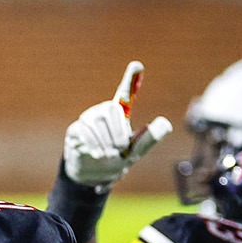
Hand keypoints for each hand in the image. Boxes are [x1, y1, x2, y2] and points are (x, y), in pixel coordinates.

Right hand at [64, 61, 173, 188]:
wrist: (91, 177)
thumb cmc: (115, 160)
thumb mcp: (135, 151)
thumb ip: (149, 138)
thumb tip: (166, 122)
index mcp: (120, 115)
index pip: (126, 94)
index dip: (131, 79)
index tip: (137, 65)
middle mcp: (103, 112)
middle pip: (111, 111)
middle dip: (117, 133)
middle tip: (119, 150)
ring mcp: (87, 119)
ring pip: (97, 124)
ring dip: (105, 144)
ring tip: (107, 155)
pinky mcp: (75, 130)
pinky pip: (84, 134)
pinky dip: (92, 147)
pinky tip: (95, 155)